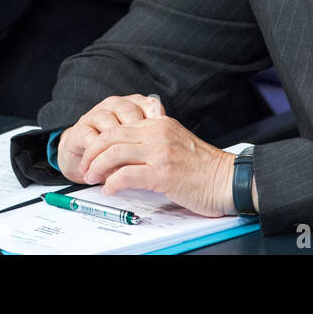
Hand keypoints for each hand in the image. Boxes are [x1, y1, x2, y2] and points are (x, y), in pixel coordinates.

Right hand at [57, 94, 164, 182]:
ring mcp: (96, 115)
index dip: (156, 120)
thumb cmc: (118, 153)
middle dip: (135, 135)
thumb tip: (171, 154)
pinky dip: (97, 154)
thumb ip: (152, 143)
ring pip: (109, 124)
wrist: (86, 159)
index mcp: (134, 105)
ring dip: (114, 147)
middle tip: (143, 156)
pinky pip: (90, 138)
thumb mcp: (140, 147)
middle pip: (128, 112)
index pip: (150, 105)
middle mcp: (115, 106)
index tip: (162, 140)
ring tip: (122, 167)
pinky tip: (104, 166)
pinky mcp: (80, 129)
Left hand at [77, 113, 237, 217]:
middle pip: (111, 137)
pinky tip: (109, 189)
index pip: (119, 126)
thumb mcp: (176, 143)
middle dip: (92, 153)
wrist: (227, 179)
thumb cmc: (204, 168)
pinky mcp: (163, 173)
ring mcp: (160, 152)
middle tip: (85, 167)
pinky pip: (126, 175)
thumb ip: (154, 141)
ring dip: (97, 167)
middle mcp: (158, 134)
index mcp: (160, 123)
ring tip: (92, 178)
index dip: (99, 141)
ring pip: (114, 153)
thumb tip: (126, 153)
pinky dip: (112, 183)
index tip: (91, 155)